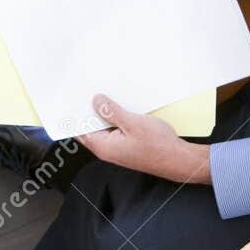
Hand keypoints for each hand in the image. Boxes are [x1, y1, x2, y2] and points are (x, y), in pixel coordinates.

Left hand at [77, 94, 210, 183]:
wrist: (179, 159)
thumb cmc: (158, 145)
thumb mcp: (132, 123)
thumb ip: (111, 112)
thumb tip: (95, 101)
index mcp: (103, 147)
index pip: (79, 130)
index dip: (74, 114)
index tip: (70, 99)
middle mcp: (107, 149)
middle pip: (90, 127)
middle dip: (88, 110)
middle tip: (85, 90)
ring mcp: (117, 148)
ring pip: (104, 127)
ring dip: (103, 113)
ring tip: (102, 94)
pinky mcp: (127, 144)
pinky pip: (115, 129)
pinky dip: (114, 118)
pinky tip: (118, 105)